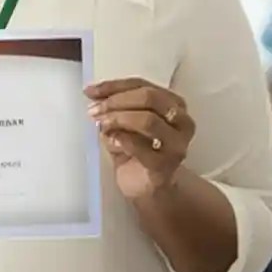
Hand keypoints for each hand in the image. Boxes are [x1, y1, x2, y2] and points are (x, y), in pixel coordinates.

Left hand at [86, 78, 195, 200]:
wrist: (149, 187)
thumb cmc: (138, 150)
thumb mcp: (123, 122)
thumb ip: (113, 107)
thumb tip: (93, 93)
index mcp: (173, 103)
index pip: (142, 85)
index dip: (113, 86)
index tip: (90, 91)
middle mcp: (181, 121)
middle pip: (149, 97)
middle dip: (116, 101)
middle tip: (95, 110)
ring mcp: (177, 145)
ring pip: (148, 120)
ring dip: (119, 119)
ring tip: (102, 125)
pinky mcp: (166, 166)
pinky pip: (143, 148)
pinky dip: (123, 140)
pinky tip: (112, 141)